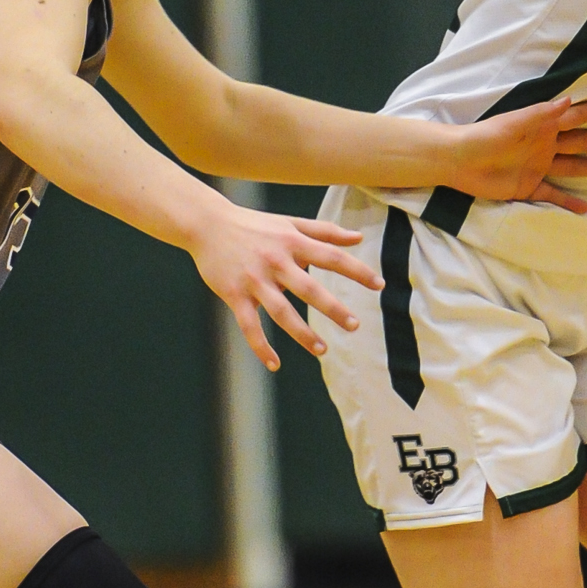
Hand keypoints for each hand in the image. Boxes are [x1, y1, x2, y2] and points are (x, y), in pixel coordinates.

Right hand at [190, 201, 381, 370]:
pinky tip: (275, 364)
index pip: (332, 257)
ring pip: (281, 312)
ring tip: (323, 350)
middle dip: (333, 308)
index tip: (380, 285)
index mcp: (292, 242)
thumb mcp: (290, 223)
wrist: (207, 224)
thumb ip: (325, 231)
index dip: (357, 271)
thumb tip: (359, 238)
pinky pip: (249, 326)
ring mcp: (254, 280)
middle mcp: (276, 261)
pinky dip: (261, 346)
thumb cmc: (254, 225)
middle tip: (354, 326)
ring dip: (302, 334)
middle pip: (309, 288)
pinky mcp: (234, 295)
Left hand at [448, 96, 586, 212]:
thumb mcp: (513, 123)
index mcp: (543, 126)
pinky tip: (586, 207)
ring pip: (573, 167)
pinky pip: (552, 195)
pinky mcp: (528, 187)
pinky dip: (568, 201)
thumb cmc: (484, 137)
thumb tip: (569, 101)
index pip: (576, 117)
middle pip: (581, 142)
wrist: (458, 161)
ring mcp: (538, 167)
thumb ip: (541, 114)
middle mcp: (545, 145)